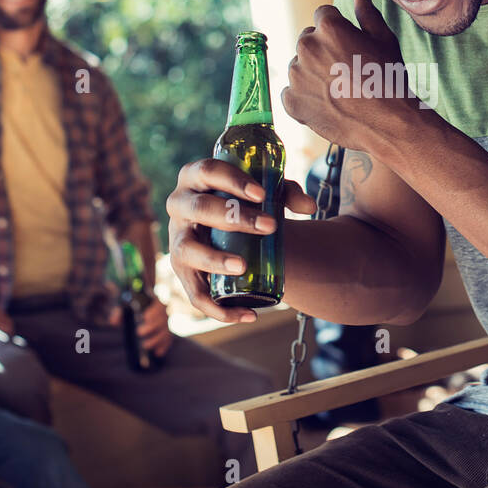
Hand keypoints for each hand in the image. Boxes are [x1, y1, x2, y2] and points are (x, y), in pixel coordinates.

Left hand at [107, 297, 174, 357]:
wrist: (140, 307)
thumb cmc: (131, 305)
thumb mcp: (124, 304)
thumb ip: (119, 312)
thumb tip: (113, 322)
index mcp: (156, 302)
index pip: (159, 306)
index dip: (154, 312)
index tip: (145, 317)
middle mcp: (164, 313)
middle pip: (163, 320)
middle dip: (152, 327)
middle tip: (139, 332)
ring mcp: (166, 324)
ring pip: (166, 332)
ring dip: (157, 340)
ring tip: (145, 346)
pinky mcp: (166, 333)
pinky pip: (168, 340)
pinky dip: (164, 346)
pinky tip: (157, 353)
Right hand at [166, 157, 316, 323]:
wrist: (226, 227)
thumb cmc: (243, 202)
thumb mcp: (263, 191)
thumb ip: (286, 193)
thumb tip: (309, 207)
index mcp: (195, 177)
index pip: (207, 171)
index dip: (232, 181)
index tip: (262, 194)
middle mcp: (179, 206)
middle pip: (199, 208)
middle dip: (234, 217)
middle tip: (270, 227)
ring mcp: (177, 240)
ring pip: (188, 250)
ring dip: (214, 259)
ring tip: (242, 267)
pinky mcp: (183, 272)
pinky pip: (195, 294)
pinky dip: (219, 309)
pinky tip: (249, 315)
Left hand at [282, 0, 414, 152]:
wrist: (388, 123)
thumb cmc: (389, 79)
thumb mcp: (384, 40)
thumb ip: (367, 13)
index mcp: (329, 28)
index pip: (323, 15)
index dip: (338, 30)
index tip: (348, 47)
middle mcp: (307, 47)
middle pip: (308, 40)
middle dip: (322, 50)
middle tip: (345, 71)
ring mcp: (297, 75)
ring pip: (299, 66)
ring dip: (312, 73)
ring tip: (337, 90)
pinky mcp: (291, 101)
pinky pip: (291, 93)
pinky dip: (304, 98)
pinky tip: (327, 104)